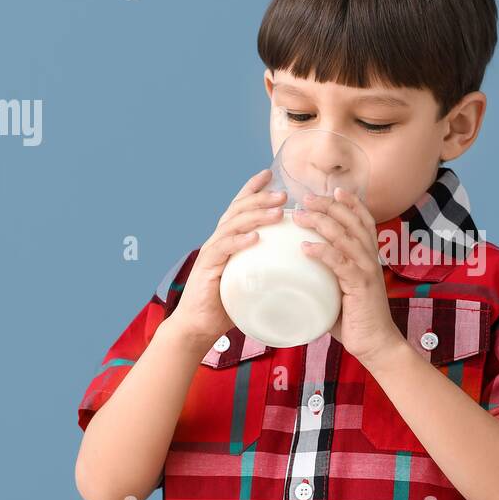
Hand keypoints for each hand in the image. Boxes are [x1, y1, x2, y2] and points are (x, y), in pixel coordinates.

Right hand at [167, 168, 286, 347]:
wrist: (199, 326)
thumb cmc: (228, 304)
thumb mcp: (252, 279)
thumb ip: (268, 267)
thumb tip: (299, 263)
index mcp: (228, 239)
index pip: (239, 207)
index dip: (252, 188)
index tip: (269, 173)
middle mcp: (218, 240)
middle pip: (238, 209)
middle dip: (260, 197)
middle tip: (283, 193)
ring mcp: (212, 252)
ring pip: (233, 225)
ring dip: (256, 215)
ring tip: (277, 211)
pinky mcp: (207, 269)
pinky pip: (222, 250)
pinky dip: (239, 241)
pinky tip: (255, 237)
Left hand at [293, 186, 404, 367]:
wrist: (376, 344)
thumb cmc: (355, 318)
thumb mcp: (341, 289)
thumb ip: (328, 275)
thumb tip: (298, 267)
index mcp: (369, 256)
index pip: (364, 220)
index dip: (351, 202)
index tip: (334, 189)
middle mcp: (371, 259)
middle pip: (353, 221)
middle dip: (329, 205)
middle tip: (306, 198)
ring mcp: (367, 271)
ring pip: (345, 237)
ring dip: (321, 223)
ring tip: (300, 216)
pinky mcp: (360, 287)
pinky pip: (340, 263)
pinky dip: (322, 252)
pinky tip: (306, 247)